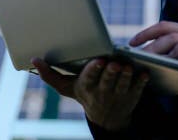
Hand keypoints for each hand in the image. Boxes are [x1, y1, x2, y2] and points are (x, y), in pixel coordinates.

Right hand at [31, 57, 148, 130]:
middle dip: (110, 72)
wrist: (105, 117)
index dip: (94, 69)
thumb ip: (50, 75)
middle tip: (115, 63)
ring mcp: (118, 95)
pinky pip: (138, 89)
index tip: (98, 60)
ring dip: (126, 76)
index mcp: (85, 87)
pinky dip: (141, 82)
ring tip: (128, 66)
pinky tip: (143, 73)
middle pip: (107, 81)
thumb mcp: (66, 87)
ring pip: (123, 84)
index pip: (89, 77)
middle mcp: (101, 92)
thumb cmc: (84, 93)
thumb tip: (34, 60)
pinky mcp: (132, 97)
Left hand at [130, 21, 177, 80]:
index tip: (133, 42)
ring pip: (171, 36)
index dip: (148, 33)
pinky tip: (168, 59)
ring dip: (155, 46)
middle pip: (163, 27)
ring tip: (144, 56)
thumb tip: (167, 65)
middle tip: (131, 46)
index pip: (165, 28)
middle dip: (145, 35)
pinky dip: (176, 50)